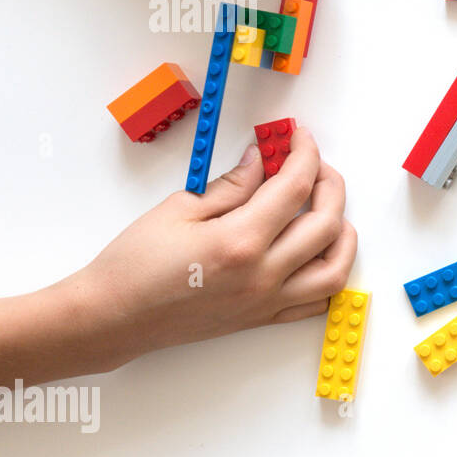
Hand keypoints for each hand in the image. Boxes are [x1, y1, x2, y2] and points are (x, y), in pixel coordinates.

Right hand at [60, 127, 354, 375]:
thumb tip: (264, 160)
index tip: (300, 137)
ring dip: (343, 235)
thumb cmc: (135, 264)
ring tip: (329, 210)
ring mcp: (267, 301)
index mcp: (240, 241)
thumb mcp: (180, 209)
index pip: (294, 188)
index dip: (305, 154)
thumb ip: (232, 185)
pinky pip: (317, 302)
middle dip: (329, 184)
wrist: (113, 317)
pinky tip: (319, 253)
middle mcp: (262, 275)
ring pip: (334, 270)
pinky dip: (329, 275)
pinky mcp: (263, 318)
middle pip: (326, 224)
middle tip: (315, 165)